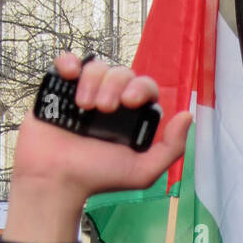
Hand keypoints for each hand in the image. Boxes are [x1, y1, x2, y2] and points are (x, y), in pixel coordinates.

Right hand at [6, 55, 191, 242]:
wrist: (55, 180)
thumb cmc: (96, 179)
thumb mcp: (142, 171)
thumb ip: (171, 148)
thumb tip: (188, 115)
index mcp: (130, 118)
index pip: (144, 87)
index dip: (140, 88)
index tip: (129, 102)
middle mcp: (109, 103)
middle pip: (121, 73)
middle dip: (115, 85)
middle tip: (104, 108)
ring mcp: (83, 94)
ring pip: (97, 67)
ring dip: (93, 80)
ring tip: (84, 106)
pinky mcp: (57, 90)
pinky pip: (67, 63)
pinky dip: (69, 62)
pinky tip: (70, 74)